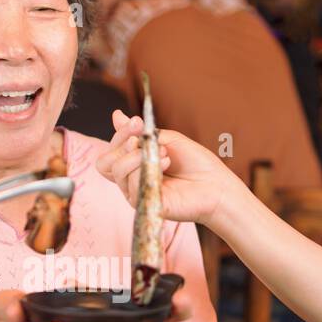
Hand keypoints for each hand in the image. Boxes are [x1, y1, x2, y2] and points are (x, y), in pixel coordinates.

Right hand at [96, 110, 238, 226]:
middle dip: (120, 143)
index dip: (120, 134)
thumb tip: (115, 116)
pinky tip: (166, 163)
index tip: (138, 121)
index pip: (112, 150)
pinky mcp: (145, 204)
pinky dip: (147, 168)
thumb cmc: (195, 163)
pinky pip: (132, 183)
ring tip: (164, 153)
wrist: (217, 185)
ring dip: (138, 156)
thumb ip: (141, 133)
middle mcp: (131, 181)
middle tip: (142, 137)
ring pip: (117, 171)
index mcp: (134, 165)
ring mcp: (136, 194)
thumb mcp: (167, 140)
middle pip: (105, 163)